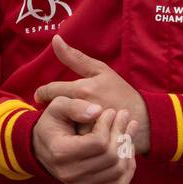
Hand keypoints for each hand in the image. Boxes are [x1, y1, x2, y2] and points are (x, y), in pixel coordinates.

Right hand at [32, 98, 137, 183]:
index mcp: (61, 152)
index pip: (98, 142)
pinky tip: (126, 148)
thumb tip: (97, 111)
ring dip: (127, 146)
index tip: (110, 111)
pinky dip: (128, 166)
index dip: (109, 124)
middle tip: (123, 115)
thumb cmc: (53, 124)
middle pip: (110, 156)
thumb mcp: (58, 107)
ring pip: (118, 169)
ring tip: (128, 128)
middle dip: (121, 132)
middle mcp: (69, 174)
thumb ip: (75, 106)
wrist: (43, 147)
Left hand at [34, 35, 149, 153]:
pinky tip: (78, 135)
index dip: (43, 94)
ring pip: (62, 125)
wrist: (142, 118)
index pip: (49, 91)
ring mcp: (86, 128)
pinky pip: (73, 141)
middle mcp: (82, 108)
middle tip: (58, 110)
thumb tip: (55, 39)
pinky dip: (73, 137)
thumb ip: (75, 57)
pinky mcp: (91, 144)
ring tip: (69, 122)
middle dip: (53, 109)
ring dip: (62, 124)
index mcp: (82, 89)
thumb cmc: (121, 92)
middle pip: (53, 110)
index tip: (40, 96)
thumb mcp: (100, 70)